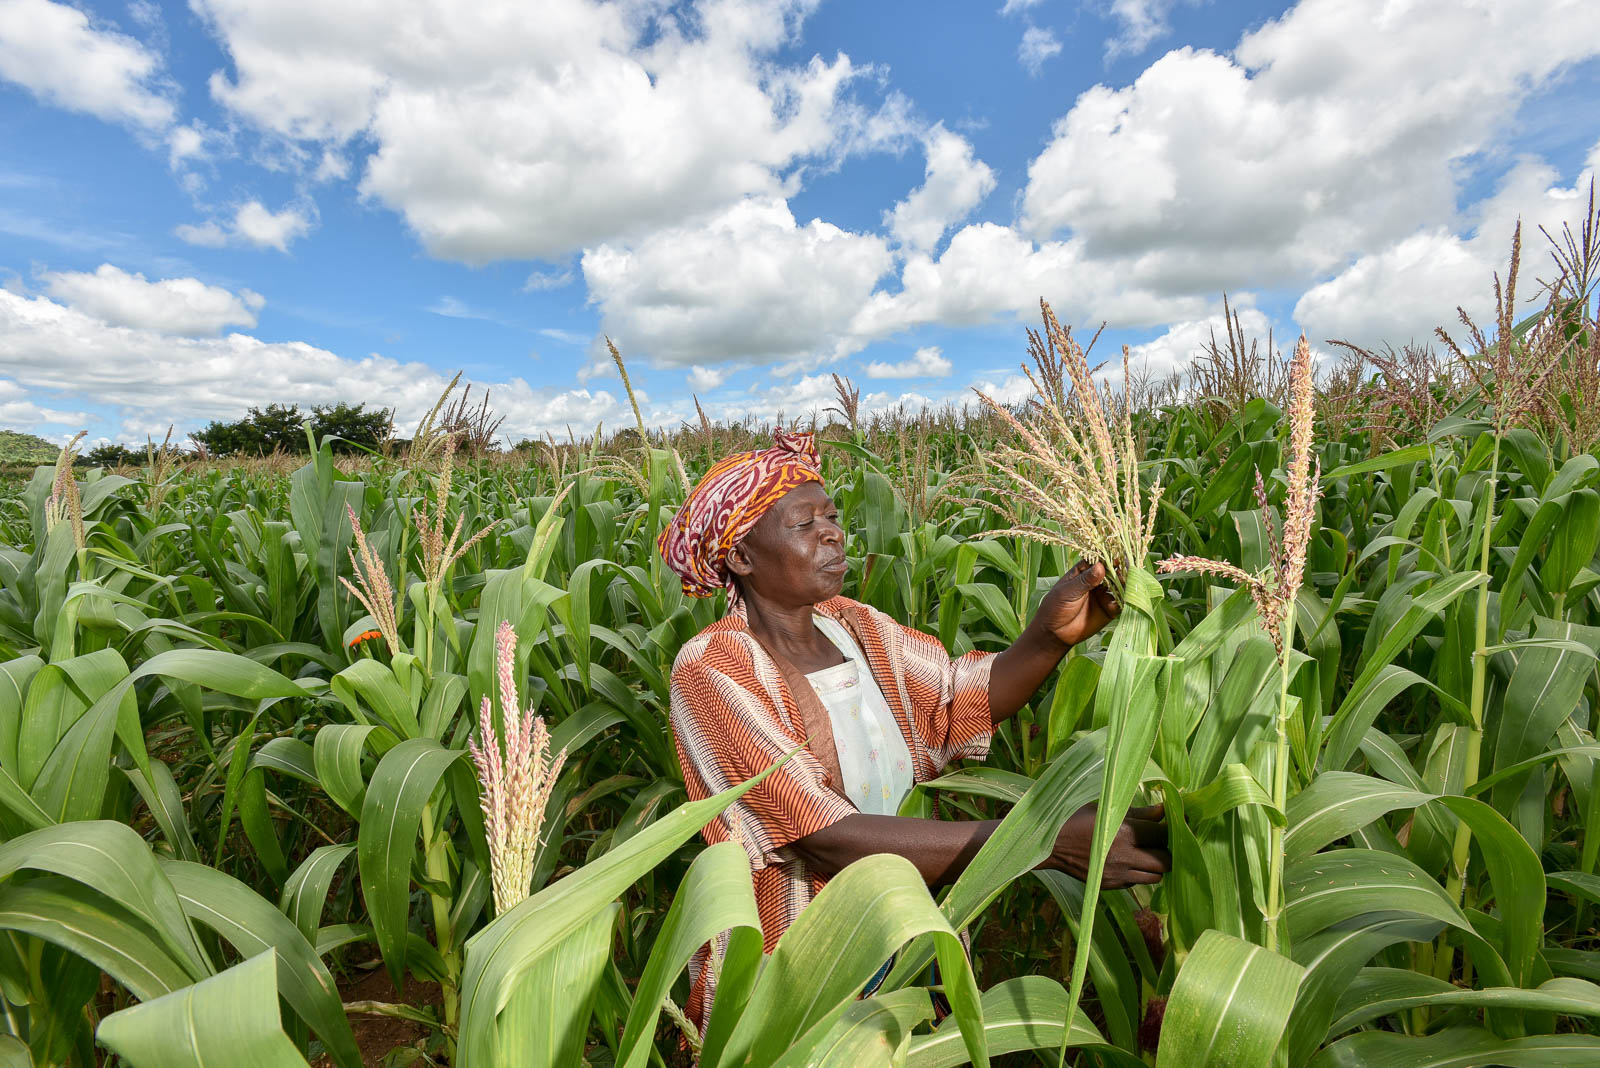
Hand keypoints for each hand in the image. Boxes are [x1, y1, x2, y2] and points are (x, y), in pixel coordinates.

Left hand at [1035, 561, 1119, 647]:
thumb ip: (1085, 581)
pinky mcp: (1109, 609)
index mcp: (1083, 572)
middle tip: (1126, 570)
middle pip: (1112, 572)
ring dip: (1125, 584)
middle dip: (1120, 570)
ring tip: (1127, 584)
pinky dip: (1124, 601)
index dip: (1107, 558)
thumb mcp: (1068, 591)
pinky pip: (1120, 603)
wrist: (1054, 633)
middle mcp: (1096, 581)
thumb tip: (1100, 566)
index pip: (1098, 560)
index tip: (1116, 557)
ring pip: (1119, 586)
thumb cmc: (1055, 607)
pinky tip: (1122, 600)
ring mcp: (1103, 595)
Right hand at [1043, 803, 1169, 887]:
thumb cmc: (1075, 818)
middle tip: (1159, 841)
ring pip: (1154, 877)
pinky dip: (1137, 873)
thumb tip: (1163, 811)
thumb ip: (1138, 813)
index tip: (1168, 824)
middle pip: (1165, 862)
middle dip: (1166, 850)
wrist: (1048, 844)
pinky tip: (1127, 861)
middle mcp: (1124, 857)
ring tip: (1146, 852)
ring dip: (1154, 865)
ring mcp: (1117, 875)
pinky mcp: (1110, 886)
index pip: (1162, 835)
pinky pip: (1136, 883)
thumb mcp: (1106, 809)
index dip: (1168, 829)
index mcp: (1124, 833)